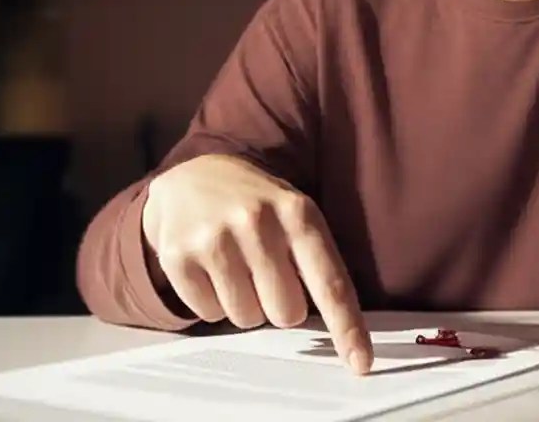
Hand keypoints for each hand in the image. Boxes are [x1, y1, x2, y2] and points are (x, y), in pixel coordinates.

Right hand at [143, 154, 372, 374]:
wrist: (191, 175)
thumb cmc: (256, 205)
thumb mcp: (293, 213)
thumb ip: (315, 261)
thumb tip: (337, 330)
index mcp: (297, 212)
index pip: (329, 282)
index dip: (347, 327)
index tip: (360, 363)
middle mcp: (256, 221)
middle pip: (287, 313)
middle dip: (280, 305)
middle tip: (266, 274)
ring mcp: (214, 238)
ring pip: (246, 318)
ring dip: (245, 305)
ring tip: (236, 267)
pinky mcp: (178, 256)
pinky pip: (208, 314)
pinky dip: (212, 301)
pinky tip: (210, 268)